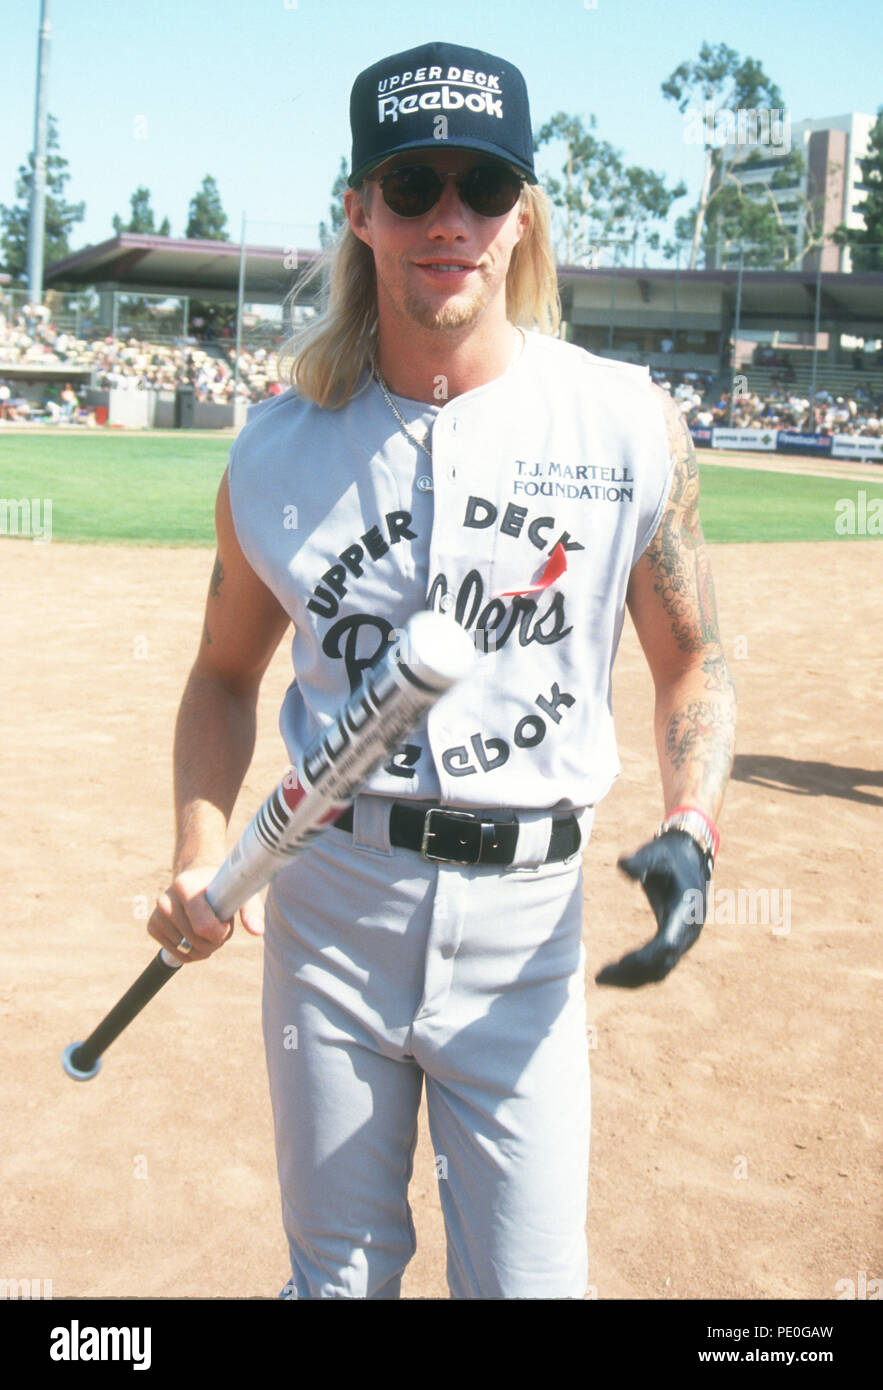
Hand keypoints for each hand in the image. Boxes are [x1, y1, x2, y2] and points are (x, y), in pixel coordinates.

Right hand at [147, 864, 263, 964]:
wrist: (197, 878)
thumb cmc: (222, 887)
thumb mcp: (240, 893)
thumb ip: (251, 910)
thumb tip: (257, 931)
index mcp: (185, 886)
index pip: (203, 927)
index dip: (221, 932)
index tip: (226, 922)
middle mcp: (165, 900)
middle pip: (197, 943)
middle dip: (215, 940)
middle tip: (220, 924)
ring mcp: (157, 915)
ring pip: (188, 952)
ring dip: (205, 947)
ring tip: (208, 926)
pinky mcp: (152, 927)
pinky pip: (178, 955)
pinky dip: (192, 952)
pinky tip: (196, 933)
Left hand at [595, 830, 710, 987]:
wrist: (690, 857)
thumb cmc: (668, 855)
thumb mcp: (656, 853)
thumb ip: (641, 861)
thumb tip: (623, 866)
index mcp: (686, 911)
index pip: (668, 944)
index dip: (646, 957)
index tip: (620, 962)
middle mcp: (689, 931)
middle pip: (662, 964)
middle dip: (631, 973)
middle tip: (599, 976)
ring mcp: (685, 939)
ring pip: (661, 971)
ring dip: (632, 979)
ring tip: (601, 979)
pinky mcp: (676, 941)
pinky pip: (660, 967)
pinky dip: (638, 974)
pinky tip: (616, 972)